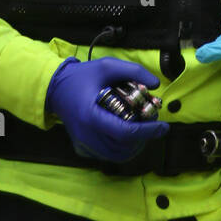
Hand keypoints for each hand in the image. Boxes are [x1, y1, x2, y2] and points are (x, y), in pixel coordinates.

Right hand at [45, 57, 168, 161]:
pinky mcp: (82, 148)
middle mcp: (87, 136)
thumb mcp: (107, 66)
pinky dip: (122, 148)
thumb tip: (155, 84)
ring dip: (135, 145)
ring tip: (143, 128)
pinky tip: (128, 133)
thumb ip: (133, 71)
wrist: (56, 88)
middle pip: (124, 148)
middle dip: (144, 138)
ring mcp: (83, 145)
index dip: (148, 131)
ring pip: (117, 155)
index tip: (164, 126)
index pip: (125, 132)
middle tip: (154, 123)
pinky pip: (107, 155)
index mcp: (91, 116)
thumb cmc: (82, 76)